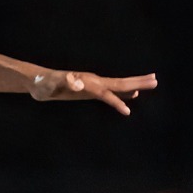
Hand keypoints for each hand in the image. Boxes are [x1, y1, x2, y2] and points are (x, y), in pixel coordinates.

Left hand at [30, 70, 157, 114]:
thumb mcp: (49, 85)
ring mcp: (92, 84)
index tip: (128, 112)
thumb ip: (62, 82)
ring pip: (117, 85)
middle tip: (155, 80)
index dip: (116, 102)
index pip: (105, 92)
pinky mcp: (89, 89)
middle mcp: (92, 81)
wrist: (37, 81)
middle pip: (118, 83)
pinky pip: (110, 91)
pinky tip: (131, 95)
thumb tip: (77, 82)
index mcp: (86, 82)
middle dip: (137, 82)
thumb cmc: (42, 84)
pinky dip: (123, 93)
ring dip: (134, 84)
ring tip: (151, 83)